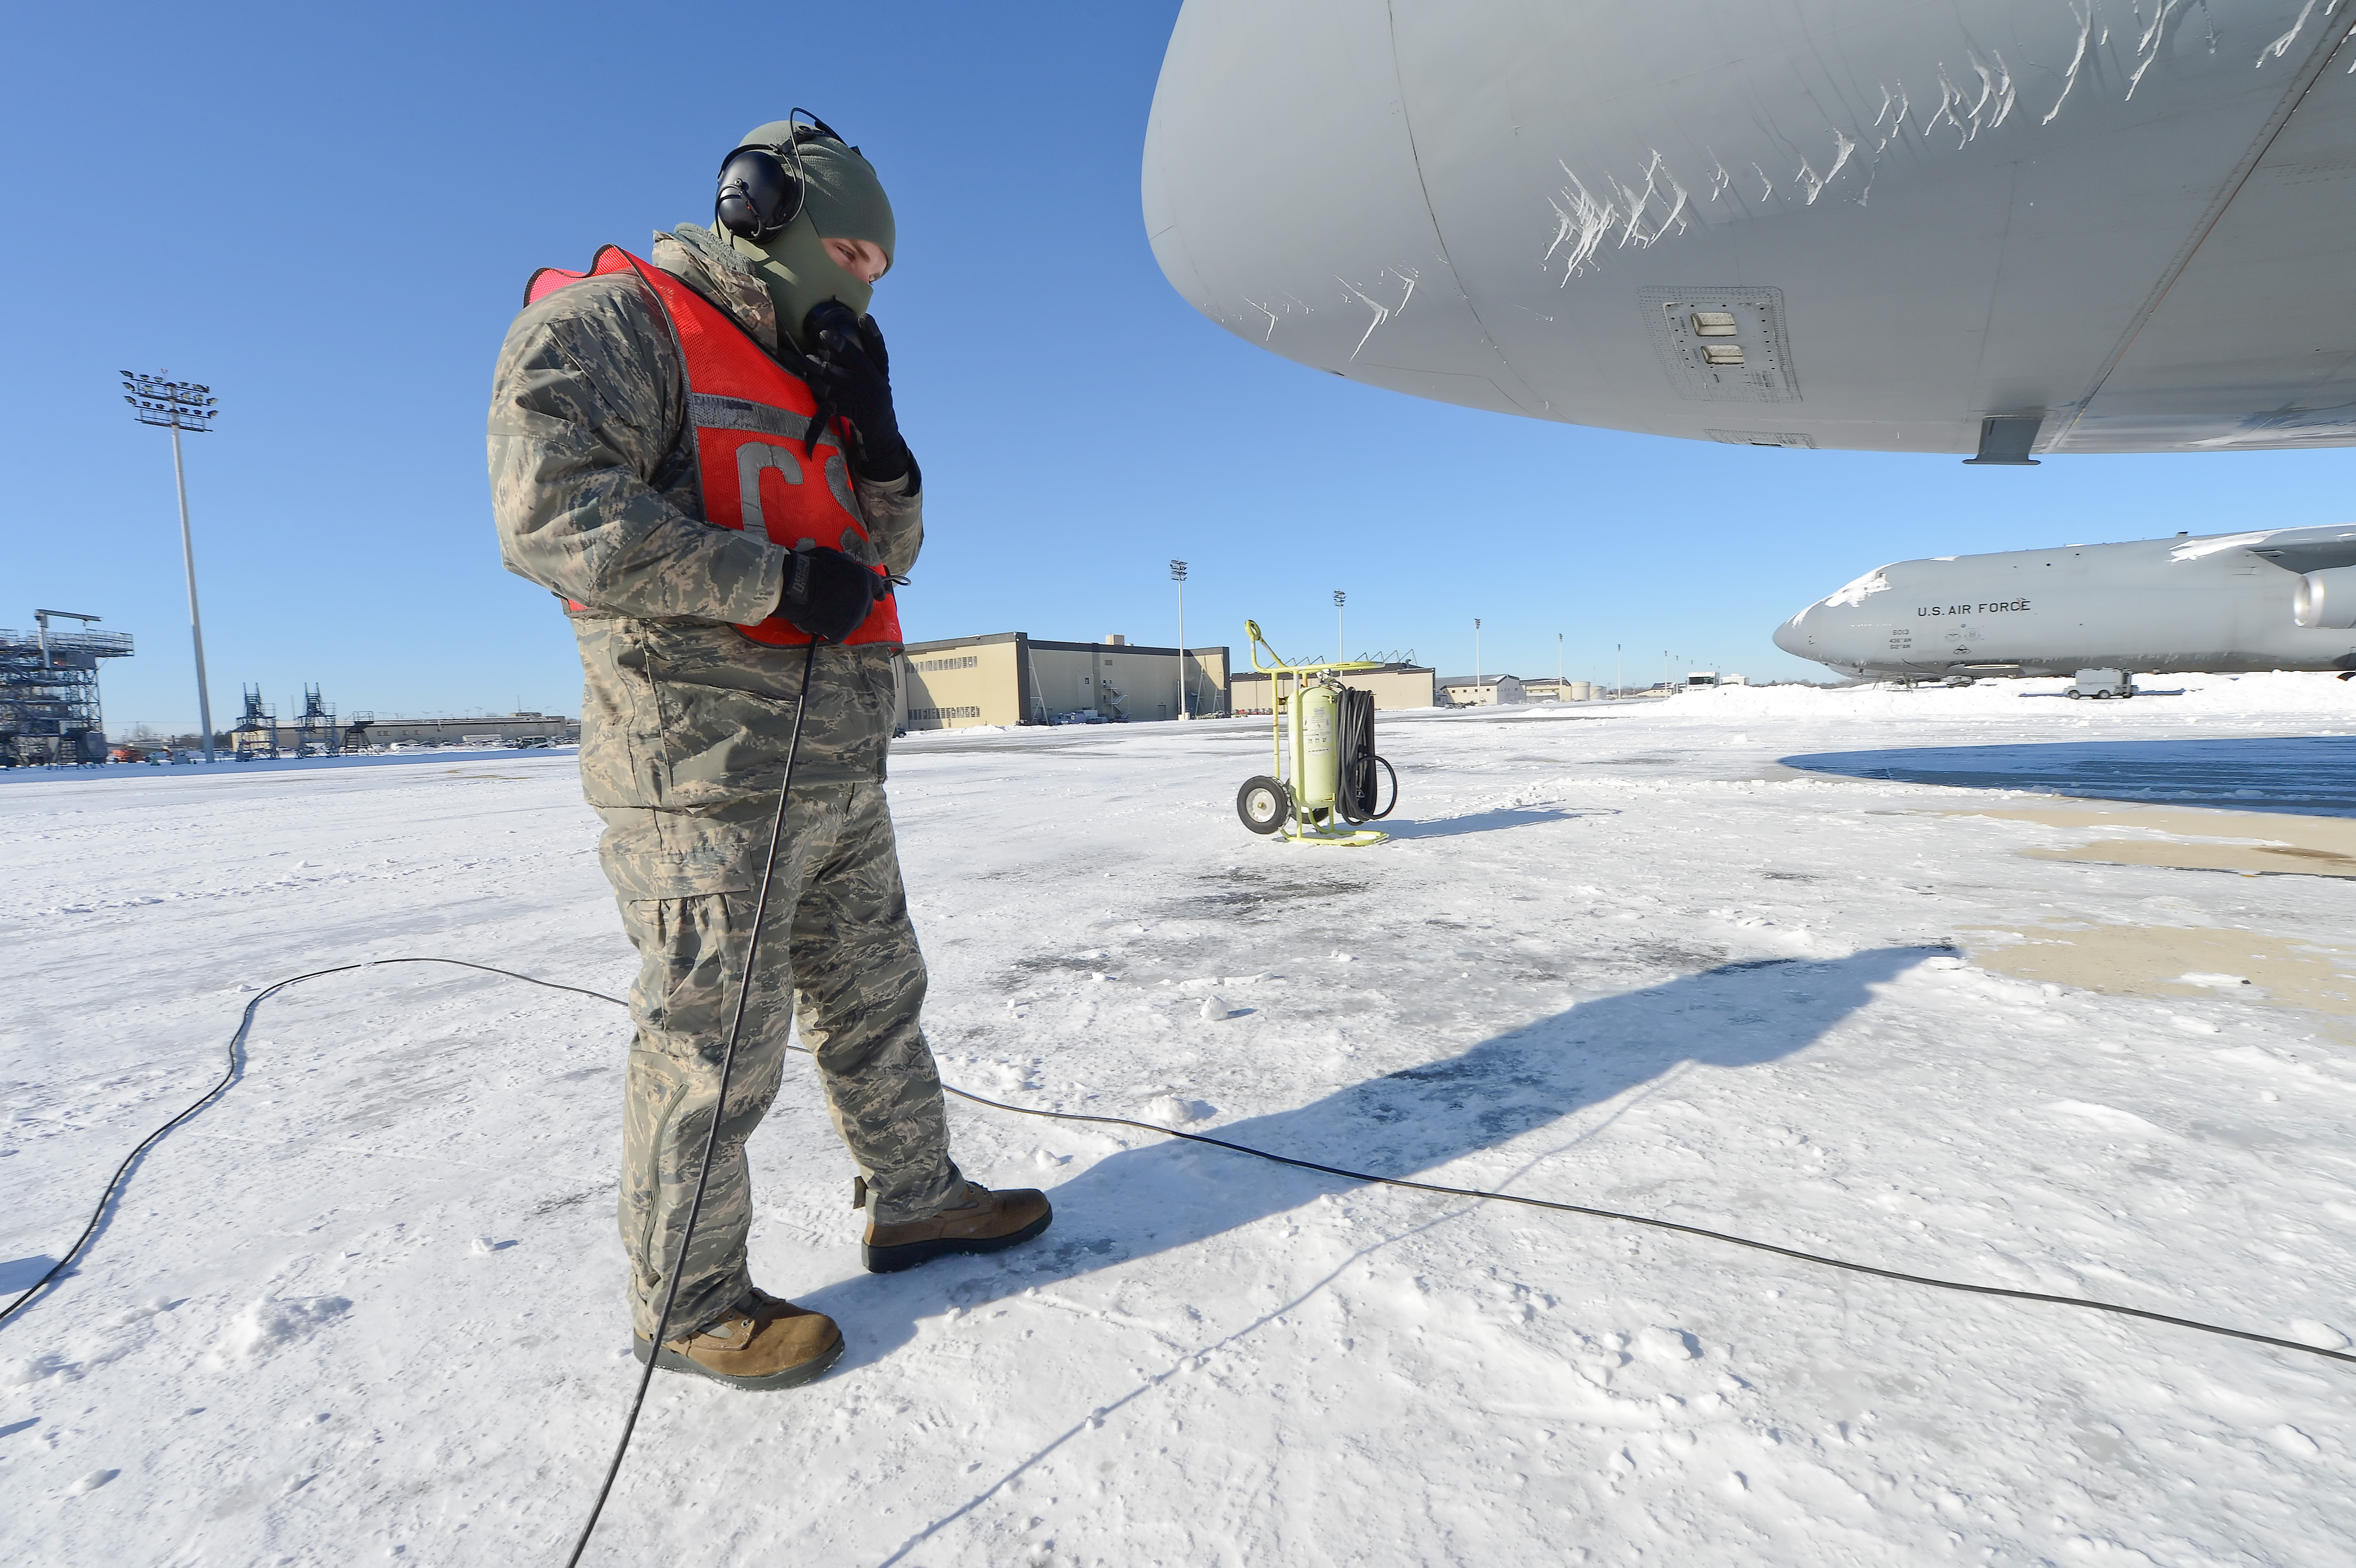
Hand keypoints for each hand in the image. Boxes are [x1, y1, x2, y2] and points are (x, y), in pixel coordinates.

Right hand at [774, 543, 882, 642]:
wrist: (801, 587)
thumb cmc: (815, 569)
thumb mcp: (836, 558)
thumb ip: (848, 565)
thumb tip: (848, 567)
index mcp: (865, 580)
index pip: (877, 587)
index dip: (877, 591)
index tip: (879, 596)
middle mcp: (864, 600)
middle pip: (867, 607)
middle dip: (859, 605)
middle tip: (845, 603)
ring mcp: (854, 617)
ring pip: (856, 621)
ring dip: (848, 618)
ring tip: (834, 614)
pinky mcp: (843, 631)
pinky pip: (841, 632)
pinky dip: (834, 630)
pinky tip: (825, 624)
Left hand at [803, 302, 910, 481]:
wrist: (880, 430)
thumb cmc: (872, 398)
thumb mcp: (876, 379)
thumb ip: (867, 362)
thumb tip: (849, 338)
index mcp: (882, 372)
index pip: (879, 349)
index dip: (873, 333)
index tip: (863, 317)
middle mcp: (876, 382)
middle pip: (858, 360)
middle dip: (840, 346)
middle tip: (823, 334)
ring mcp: (865, 397)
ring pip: (838, 377)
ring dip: (819, 367)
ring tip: (808, 360)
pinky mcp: (852, 409)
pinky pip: (830, 395)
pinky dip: (818, 388)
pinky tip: (812, 381)